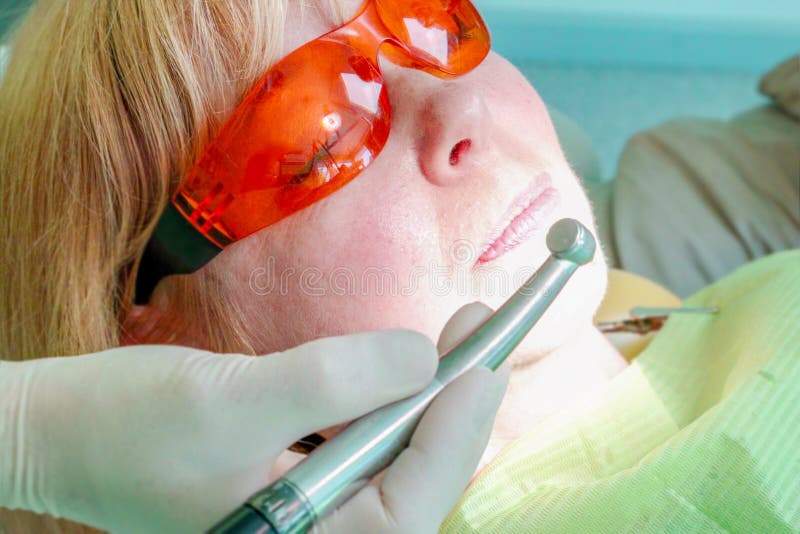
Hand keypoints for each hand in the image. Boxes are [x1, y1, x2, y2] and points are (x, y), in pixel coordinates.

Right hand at [0, 304, 505, 532]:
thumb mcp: (233, 403)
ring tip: (457, 344)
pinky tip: (401, 373)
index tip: (485, 364)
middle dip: (450, 410)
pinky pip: (358, 447)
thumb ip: (331, 383)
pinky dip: (385, 406)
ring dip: (424, 401)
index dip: (455, 432)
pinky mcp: (291, 480)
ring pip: (388, 462)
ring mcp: (302, 512)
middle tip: (478, 337)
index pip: (408, 502)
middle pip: (408, 482)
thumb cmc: (126, 426)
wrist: (59, 428)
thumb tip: (420, 356)